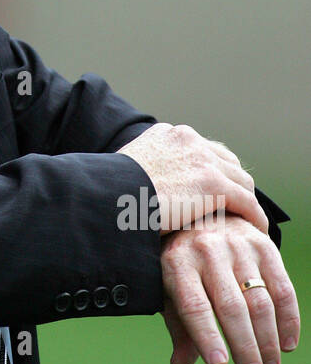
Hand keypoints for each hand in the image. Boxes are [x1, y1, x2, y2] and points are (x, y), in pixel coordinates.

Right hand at [117, 123, 268, 234]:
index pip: (202, 150)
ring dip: (245, 200)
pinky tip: (256, 229)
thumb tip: (145, 192)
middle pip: (226, 161)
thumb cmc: (108, 195)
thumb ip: (145, 173)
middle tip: (237, 206)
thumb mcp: (126, 173)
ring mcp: (202, 159)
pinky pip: (246, 200)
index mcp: (167, 134)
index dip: (213, 171)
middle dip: (233, 183)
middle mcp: (188, 139)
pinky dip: (254, 215)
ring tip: (248, 220)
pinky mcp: (213, 183)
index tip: (216, 189)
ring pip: (240, 180)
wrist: (108, 198)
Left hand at [160, 212, 299, 363]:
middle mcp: (207, 251)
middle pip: (231, 307)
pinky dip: (288, 320)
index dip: (207, 337)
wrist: (204, 212)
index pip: (194, 306)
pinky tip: (287, 344)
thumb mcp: (170, 288)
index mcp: (177, 263)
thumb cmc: (183, 262)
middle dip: (245, 345)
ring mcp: (238, 246)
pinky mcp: (264, 245)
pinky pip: (282, 288)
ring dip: (268, 339)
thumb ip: (179, 326)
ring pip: (260, 301)